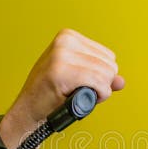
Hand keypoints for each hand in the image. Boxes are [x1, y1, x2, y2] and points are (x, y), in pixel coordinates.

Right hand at [0, 29, 124, 148]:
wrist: (27, 111)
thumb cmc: (50, 95)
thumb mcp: (78, 79)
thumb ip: (101, 76)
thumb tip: (120, 81)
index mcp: (68, 37)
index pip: (108, 56)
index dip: (101, 75)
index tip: (81, 82)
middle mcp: (65, 41)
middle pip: (110, 65)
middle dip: (101, 83)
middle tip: (78, 91)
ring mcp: (62, 55)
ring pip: (107, 75)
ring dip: (98, 92)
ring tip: (76, 94)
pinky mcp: (61, 71)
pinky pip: (100, 84)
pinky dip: (97, 97)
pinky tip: (79, 99)